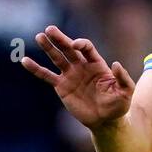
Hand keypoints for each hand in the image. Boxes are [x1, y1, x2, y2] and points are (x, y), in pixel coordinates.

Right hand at [20, 25, 134, 130]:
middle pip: (69, 48)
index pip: (86, 48)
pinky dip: (36, 68)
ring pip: (57, 58)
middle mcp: (81, 66)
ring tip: (39, 37)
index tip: (75, 45)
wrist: (105, 121)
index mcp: (96, 63)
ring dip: (48, 47)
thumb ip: (123, 78)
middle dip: (60, 39)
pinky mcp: (61, 86)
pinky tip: (25, 61)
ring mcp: (70, 75)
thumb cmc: (118, 106)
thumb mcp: (126, 92)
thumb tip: (116, 64)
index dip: (81, 44)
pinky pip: (46, 75)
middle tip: (49, 29)